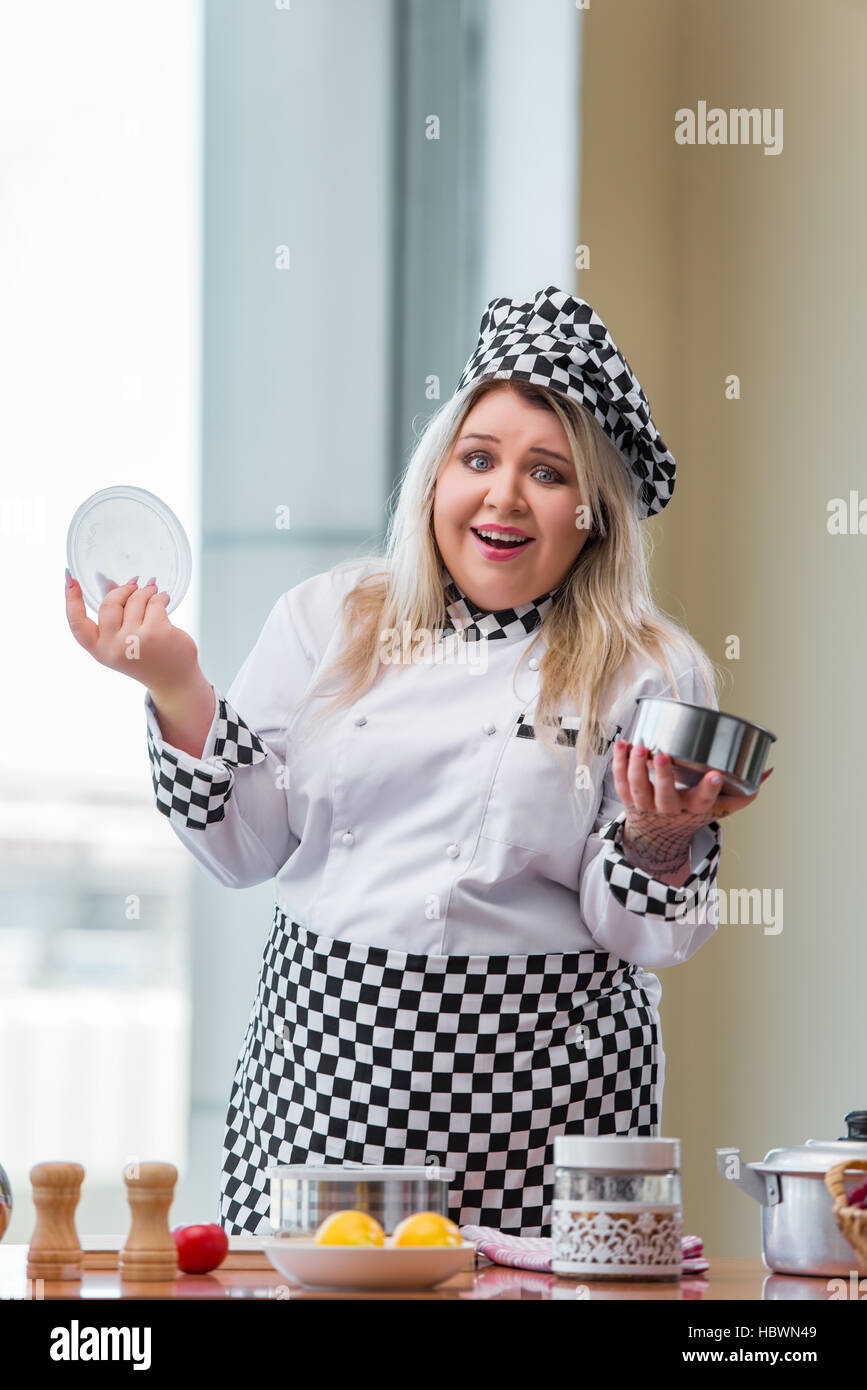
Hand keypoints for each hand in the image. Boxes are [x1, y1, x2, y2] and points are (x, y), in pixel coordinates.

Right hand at [64, 574, 200, 692]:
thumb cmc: (147, 658)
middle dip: (123, 590)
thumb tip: (110, 583)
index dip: (71, 599)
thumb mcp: (121, 644)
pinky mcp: (157, 632)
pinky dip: (160, 596)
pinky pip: (155, 602)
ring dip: (145, 591)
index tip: (69, 578)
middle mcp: (114, 647)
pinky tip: (163, 599)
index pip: (77, 623)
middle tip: (134, 584)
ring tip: (152, 591)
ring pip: (135, 600)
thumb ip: (113, 619)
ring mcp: (135, 640)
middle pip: (109, 604)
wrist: (173, 680)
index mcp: (99, 650)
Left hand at [612, 739, 772, 876]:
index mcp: (694, 809)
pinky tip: (622, 744)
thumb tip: (768, 769)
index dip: (710, 789)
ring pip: (638, 787)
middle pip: (664, 795)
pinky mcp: (628, 798)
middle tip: (663, 754)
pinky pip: (620, 781)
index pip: (704, 800)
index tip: (716, 774)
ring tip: (639, 744)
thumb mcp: (719, 807)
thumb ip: (742, 791)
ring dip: (636, 766)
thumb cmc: (692, 814)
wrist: (659, 838)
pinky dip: (619, 762)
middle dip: (663, 775)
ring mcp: (645, 805)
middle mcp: (669, 809)